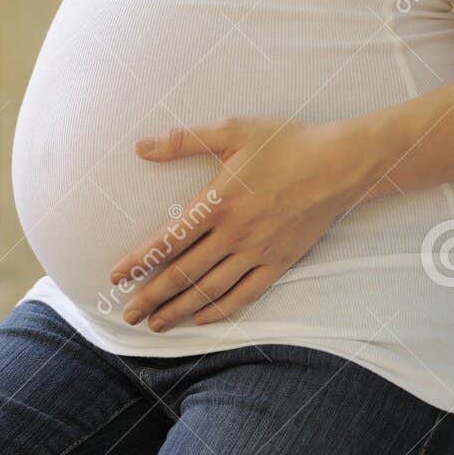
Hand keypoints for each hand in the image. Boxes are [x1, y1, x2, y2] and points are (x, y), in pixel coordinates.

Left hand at [106, 117, 369, 331]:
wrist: (338, 164)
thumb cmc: (285, 142)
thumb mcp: (233, 130)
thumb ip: (185, 141)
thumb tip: (141, 146)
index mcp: (218, 202)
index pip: (168, 240)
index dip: (139, 261)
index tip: (115, 277)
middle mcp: (234, 233)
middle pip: (183, 273)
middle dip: (151, 296)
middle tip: (127, 315)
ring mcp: (257, 251)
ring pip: (210, 289)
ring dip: (179, 309)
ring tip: (155, 324)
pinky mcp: (279, 262)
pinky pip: (245, 294)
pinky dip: (220, 309)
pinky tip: (201, 318)